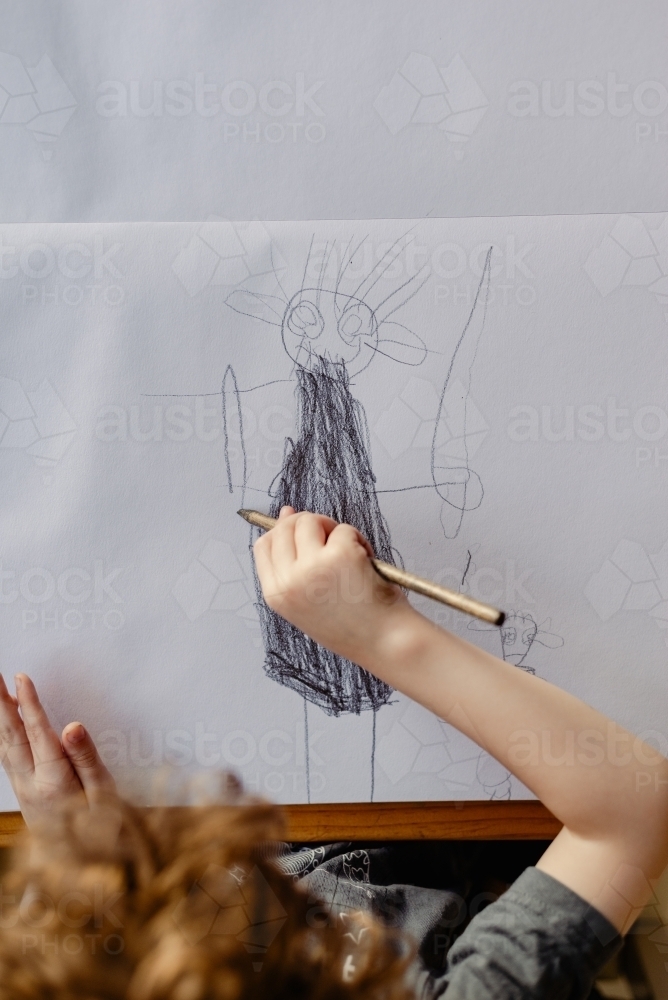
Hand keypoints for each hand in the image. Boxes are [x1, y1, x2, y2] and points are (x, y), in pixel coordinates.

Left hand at [0, 673, 114, 827]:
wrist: (85, 870)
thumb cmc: (102, 831)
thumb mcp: (103, 795)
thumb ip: (86, 758)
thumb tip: (72, 726)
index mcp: (54, 783)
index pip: (39, 734)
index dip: (30, 704)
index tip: (22, 677)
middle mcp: (31, 785)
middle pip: (12, 737)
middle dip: (0, 703)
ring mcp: (23, 790)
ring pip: (5, 746)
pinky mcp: (23, 793)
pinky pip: (7, 758)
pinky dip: (2, 735)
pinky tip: (3, 723)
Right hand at [253, 506, 415, 667]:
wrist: (386, 643)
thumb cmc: (353, 624)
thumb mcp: (309, 600)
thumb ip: (294, 562)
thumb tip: (287, 513)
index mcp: (277, 594)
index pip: (264, 545)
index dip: (282, 531)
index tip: (300, 529)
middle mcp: (290, 580)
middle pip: (286, 528)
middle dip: (310, 525)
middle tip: (332, 542)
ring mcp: (313, 566)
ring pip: (311, 521)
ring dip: (333, 530)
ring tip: (350, 554)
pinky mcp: (341, 555)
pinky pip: (343, 529)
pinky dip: (357, 540)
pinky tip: (366, 563)